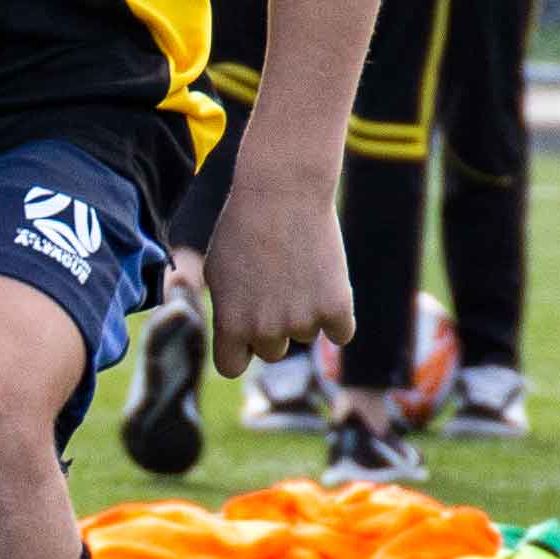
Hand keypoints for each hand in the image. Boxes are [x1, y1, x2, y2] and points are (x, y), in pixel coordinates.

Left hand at [199, 166, 351, 375]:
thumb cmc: (243, 226)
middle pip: (272, 351)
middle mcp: (265, 331)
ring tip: (297, 269)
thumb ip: (227, 312)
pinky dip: (337, 313)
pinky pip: (342, 332)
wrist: (282, 191)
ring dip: (305, 311)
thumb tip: (237, 340)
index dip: (239, 348)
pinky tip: (326, 282)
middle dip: (273, 325)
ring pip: (306, 334)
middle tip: (275, 284)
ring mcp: (302, 322)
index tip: (246, 330)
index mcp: (231, 325)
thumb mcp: (217, 272)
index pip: (231, 367)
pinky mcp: (336, 308)